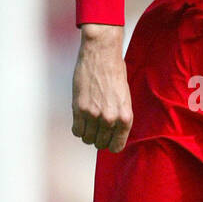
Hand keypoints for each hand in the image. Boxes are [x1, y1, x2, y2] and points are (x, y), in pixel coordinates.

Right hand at [71, 24, 132, 150]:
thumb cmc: (114, 72)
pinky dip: (77, 128)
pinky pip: (76, 130)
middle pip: (100, 143)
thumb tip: (112, 131)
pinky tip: (80, 120)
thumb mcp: (124, 98)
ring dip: (87, 133)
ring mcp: (94, 115)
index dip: (110, 144)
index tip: (107, 140)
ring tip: (88, 122)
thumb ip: (119, 116)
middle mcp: (110, 119)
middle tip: (96, 128)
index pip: (117, 146)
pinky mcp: (79, 109)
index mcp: (125, 117)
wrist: (101, 55)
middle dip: (98, 138)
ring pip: (87, 138)